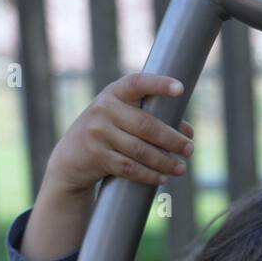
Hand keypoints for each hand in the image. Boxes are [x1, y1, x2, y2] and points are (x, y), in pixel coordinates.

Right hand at [43, 72, 195, 193]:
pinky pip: (129, 168)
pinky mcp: (97, 156)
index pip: (138, 83)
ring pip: (140, 150)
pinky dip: (149, 174)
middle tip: (190, 149)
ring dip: (164, 161)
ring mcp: (98, 133)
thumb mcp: (122, 116)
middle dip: (172, 139)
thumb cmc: (108, 132)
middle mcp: (104, 109)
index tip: (180, 88)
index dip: (159, 85)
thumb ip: (152, 118)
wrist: (71, 157)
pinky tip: (163, 178)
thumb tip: (188, 133)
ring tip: (181, 168)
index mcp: (115, 92)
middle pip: (146, 125)